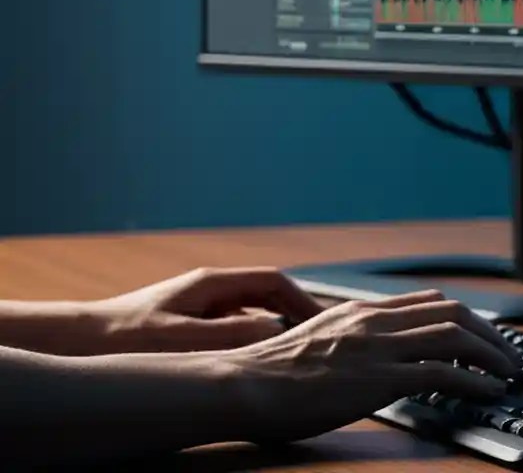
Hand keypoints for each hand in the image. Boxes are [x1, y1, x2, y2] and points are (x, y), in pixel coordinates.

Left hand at [89, 267, 326, 353]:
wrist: (81, 340)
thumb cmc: (127, 337)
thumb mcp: (183, 338)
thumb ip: (231, 334)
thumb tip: (277, 331)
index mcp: (213, 284)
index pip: (274, 281)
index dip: (302, 301)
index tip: (321, 325)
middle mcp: (210, 289)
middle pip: (267, 294)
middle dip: (294, 313)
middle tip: (315, 340)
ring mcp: (200, 304)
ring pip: (252, 312)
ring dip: (274, 328)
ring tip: (291, 353)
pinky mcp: (190, 322)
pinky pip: (234, 327)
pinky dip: (252, 340)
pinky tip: (253, 362)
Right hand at [222, 289, 521, 444]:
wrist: (243, 384)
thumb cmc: (269, 374)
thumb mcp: (316, 341)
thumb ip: (348, 340)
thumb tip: (367, 357)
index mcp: (361, 312)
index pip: (428, 302)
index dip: (464, 317)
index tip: (483, 334)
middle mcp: (375, 321)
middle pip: (452, 312)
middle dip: (489, 333)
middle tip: (509, 355)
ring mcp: (379, 346)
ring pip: (455, 335)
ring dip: (492, 353)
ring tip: (509, 373)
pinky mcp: (380, 377)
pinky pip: (443, 372)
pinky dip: (475, 381)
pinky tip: (488, 392)